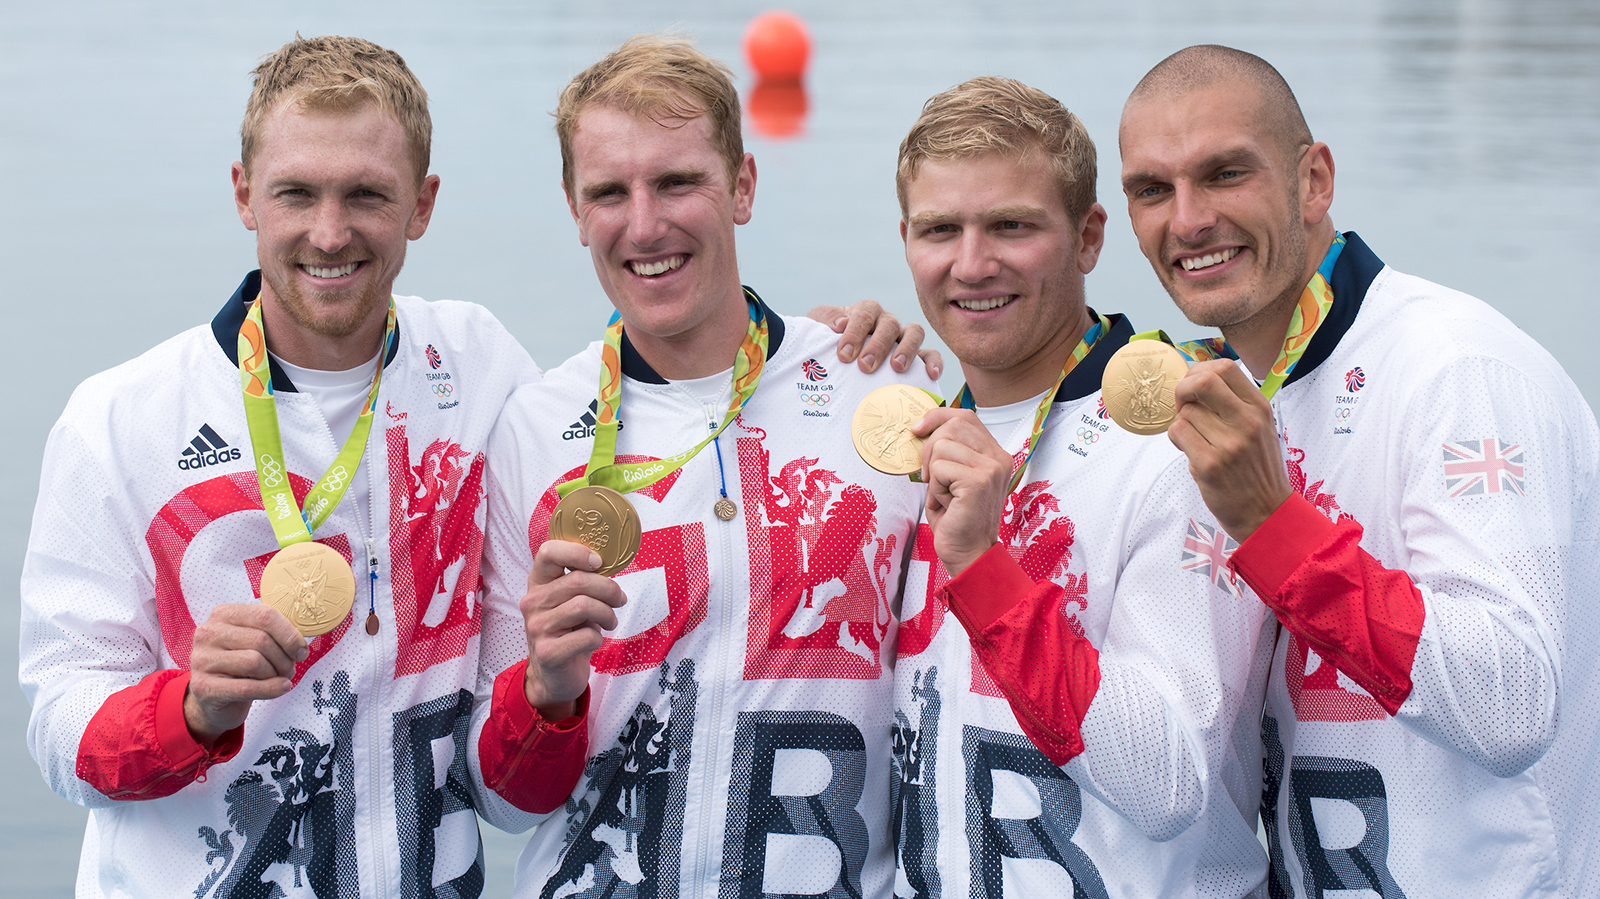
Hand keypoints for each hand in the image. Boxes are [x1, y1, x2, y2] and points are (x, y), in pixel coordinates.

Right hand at [185, 603, 308, 742]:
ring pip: (255, 662)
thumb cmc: (240, 666)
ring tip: (279, 678)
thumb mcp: (253, 642)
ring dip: (276, 674)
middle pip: (261, 640)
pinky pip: (247, 687)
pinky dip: (271, 689)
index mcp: (223, 614)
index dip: (290, 635)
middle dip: (284, 658)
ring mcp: (202, 659)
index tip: (301, 651)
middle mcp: (208, 633)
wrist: (214, 698)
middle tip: (289, 669)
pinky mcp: (203, 686)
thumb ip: (273, 633)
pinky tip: (281, 688)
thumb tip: (301, 640)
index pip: (265, 615)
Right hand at [521, 540, 627, 719]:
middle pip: (578, 580)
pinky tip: (594, 640)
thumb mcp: (571, 601)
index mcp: (538, 583)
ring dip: (607, 614)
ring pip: (584, 606)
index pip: (548, 552)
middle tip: (620, 599)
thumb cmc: (569, 631)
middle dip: (609, 589)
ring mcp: (537, 627)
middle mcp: (532, 602)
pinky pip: (587, 636)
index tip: (598, 562)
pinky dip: (599, 638)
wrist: (553, 676)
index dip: (577, 551)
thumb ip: (582, 581)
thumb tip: (608, 564)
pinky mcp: (547, 652)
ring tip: (610, 621)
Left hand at [808, 300, 943, 379]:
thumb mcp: (818, 329)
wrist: (834, 365)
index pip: (864, 314)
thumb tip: (839, 324)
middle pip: (890, 324)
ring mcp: (903, 339)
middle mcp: (886, 323)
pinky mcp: (917, 357)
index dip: (855, 332)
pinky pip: (932, 354)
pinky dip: (933, 362)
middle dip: (877, 345)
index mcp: (864, 313)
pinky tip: (931, 375)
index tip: (844, 354)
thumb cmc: (828, 346)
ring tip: (896, 367)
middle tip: (865, 365)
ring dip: (906, 349)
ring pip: (914, 333)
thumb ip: (825, 320)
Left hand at [912, 408, 1012, 575]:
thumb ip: (947, 452)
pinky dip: (935, 488)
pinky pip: (939, 468)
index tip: (918, 429)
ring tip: (945, 495)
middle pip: (953, 425)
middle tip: (930, 477)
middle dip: (929, 448)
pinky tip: (947, 504)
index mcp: (994, 454)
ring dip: (933, 474)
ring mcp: (991, 468)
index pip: (965, 416)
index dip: (938, 416)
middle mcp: (998, 458)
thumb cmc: (957, 518)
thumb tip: (921, 429)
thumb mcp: (952, 477)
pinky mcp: (978, 481)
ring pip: (942, 446)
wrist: (968, 553)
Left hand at [1167, 359, 1293, 540]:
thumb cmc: (1258, 468)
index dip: (1200, 372)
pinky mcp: (1210, 465)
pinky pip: (1178, 433)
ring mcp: (1229, 444)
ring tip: (1197, 440)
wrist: (1266, 512)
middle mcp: (1247, 421)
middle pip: (1201, 381)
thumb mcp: (1260, 427)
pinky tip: (1193, 453)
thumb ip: (1234, 402)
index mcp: (1259, 407)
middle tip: (1183, 407)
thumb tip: (1197, 377)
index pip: (1225, 367)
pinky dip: (1178, 440)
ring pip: (1185, 412)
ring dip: (1182, 423)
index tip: (1195, 389)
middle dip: (1182, 390)